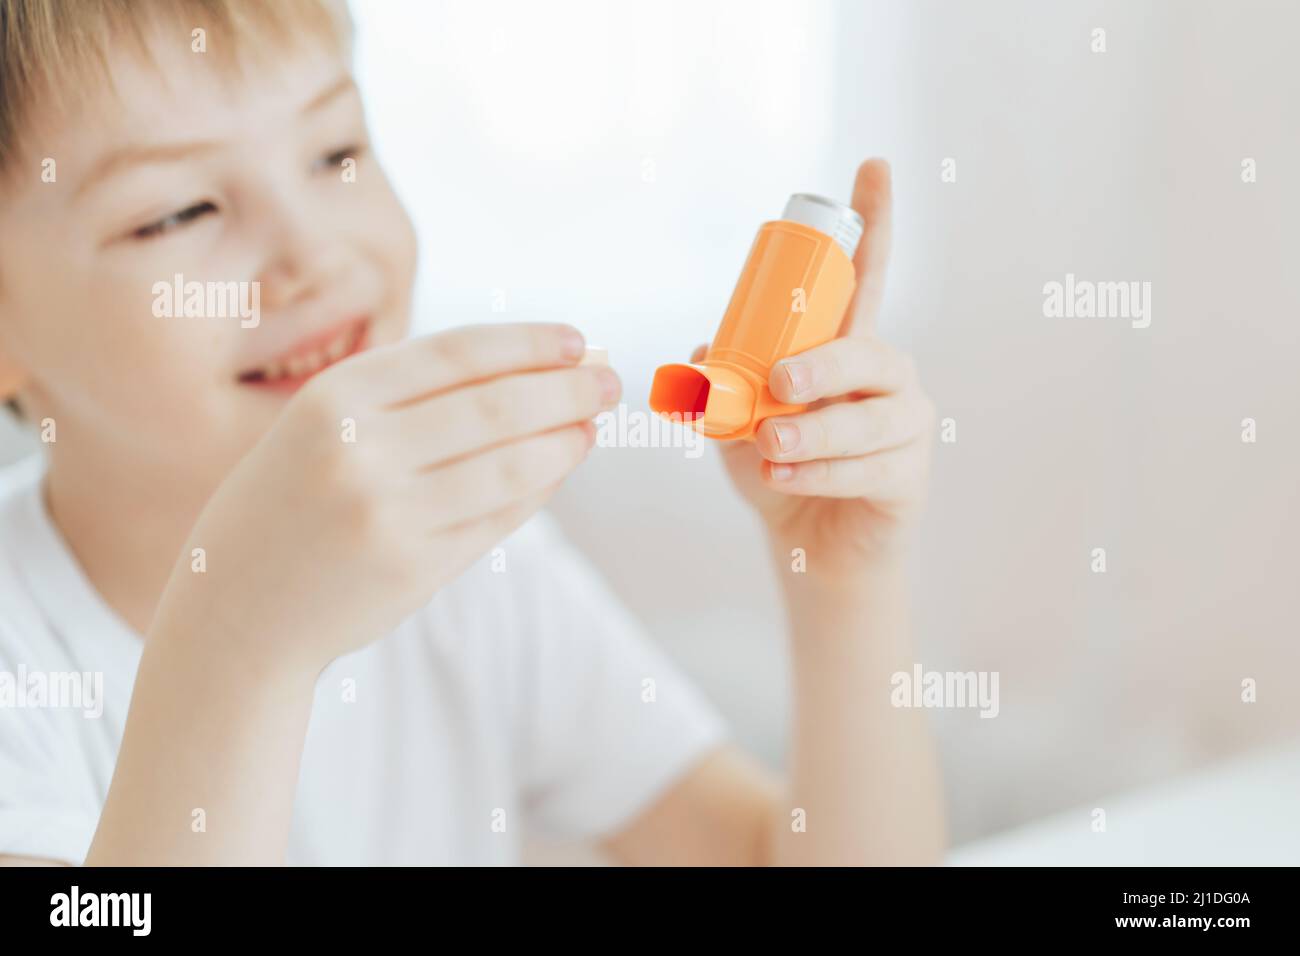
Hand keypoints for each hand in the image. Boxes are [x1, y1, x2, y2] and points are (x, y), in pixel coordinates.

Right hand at [151, 323, 618, 672]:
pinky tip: (559, 468)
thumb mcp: (321, 427)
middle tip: (609, 380)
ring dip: (566, 441)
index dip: (529, 343)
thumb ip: (408, 398)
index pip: (459, 352)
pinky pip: (499, 517)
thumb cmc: (290, 503)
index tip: (578, 340)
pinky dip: (538, 489)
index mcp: (335, 396)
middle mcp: (359, 449)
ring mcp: (388, 512)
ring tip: (593, 425)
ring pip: (510, 465)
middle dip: (566, 388)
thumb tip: (532, 371)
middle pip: (496, 405)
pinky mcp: (413, 567)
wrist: (236, 611)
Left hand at [703, 160, 934, 573]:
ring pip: (869, 419)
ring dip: (814, 432)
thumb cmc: (781, 469)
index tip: (874, 166)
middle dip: (826, 365)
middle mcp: (886, 376)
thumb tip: (702, 349)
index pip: (869, 276)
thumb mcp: (736, 422)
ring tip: (769, 445)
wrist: (811, 545)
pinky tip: (784, 477)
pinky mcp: (910, 474)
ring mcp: (905, 424)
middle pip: (871, 351)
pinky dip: (819, 473)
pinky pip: (869, 468)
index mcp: (847, 347)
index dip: (873, 222)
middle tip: (779, 385)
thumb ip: (721, 384)